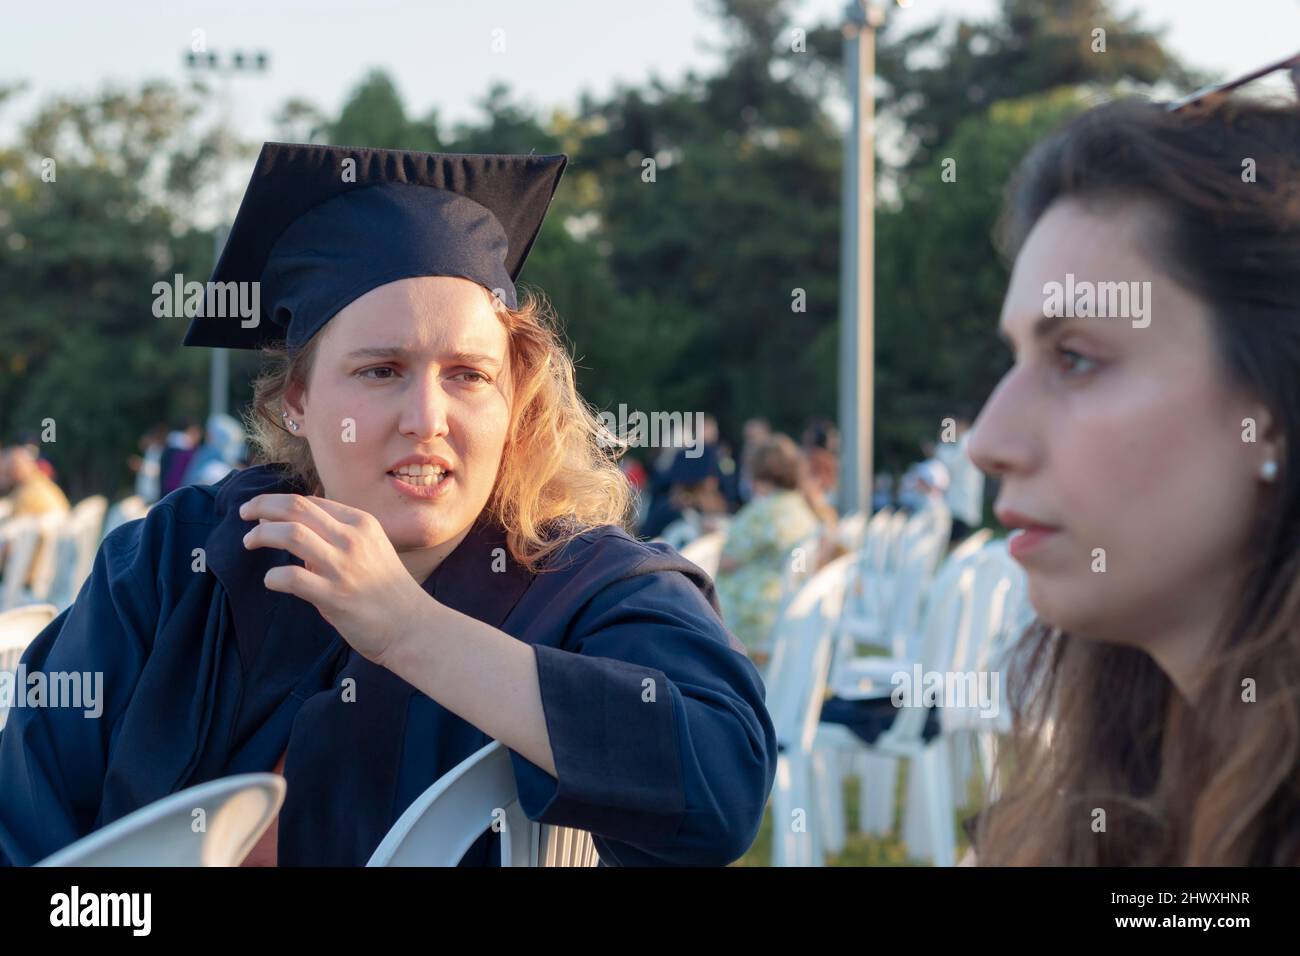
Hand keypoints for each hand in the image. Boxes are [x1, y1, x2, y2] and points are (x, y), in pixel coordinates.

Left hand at [240, 493, 430, 666]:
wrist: (413, 626)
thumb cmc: (387, 590)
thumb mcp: (369, 549)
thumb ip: (336, 537)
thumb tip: (291, 529)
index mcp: (361, 523)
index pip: (310, 501)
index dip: (279, 503)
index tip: (262, 513)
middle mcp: (352, 538)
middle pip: (295, 507)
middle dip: (262, 506)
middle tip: (244, 513)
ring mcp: (343, 566)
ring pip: (290, 534)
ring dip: (261, 535)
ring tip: (249, 543)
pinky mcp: (335, 596)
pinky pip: (291, 577)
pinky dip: (273, 577)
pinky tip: (271, 581)